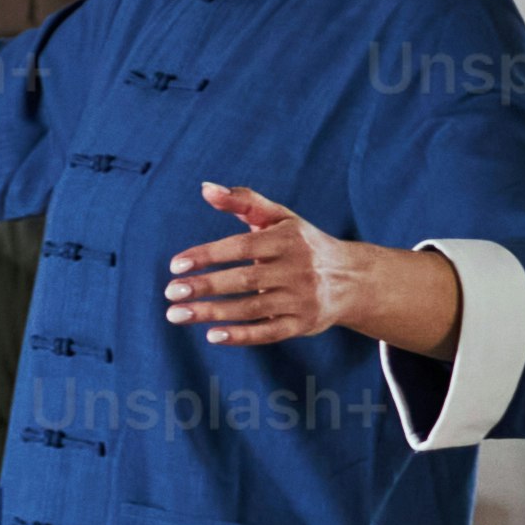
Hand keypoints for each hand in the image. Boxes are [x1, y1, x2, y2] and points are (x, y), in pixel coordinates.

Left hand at [171, 185, 455, 355]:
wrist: (355, 279)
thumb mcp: (280, 218)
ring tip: (176, 314)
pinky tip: (212, 336)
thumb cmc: (303, 244)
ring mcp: (303, 299)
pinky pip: (269, 332)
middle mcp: (299, 269)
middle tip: (170, 292)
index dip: (208, 255)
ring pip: (253, 308)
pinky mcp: (304, 324)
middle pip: (246, 280)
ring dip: (212, 313)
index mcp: (290, 240)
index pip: (243, 247)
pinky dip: (242, 336)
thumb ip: (243, 202)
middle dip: (205, 286)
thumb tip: (205, 188)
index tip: (175, 265)